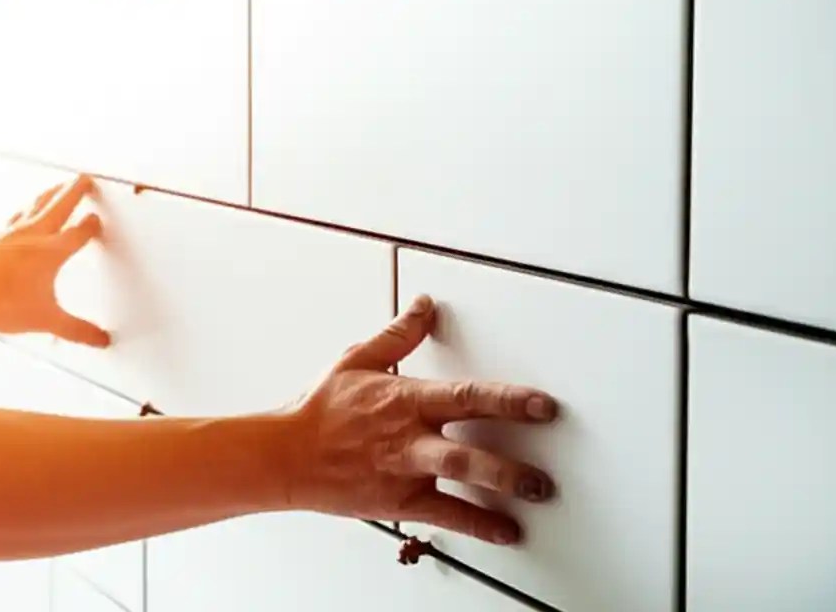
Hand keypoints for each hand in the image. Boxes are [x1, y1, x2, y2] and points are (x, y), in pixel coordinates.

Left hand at [0, 175, 108, 346]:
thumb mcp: (45, 320)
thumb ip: (76, 330)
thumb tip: (98, 338)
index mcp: (51, 250)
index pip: (79, 231)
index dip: (92, 225)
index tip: (97, 219)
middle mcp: (32, 234)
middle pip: (59, 202)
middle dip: (75, 189)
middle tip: (84, 179)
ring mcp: (9, 232)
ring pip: (35, 204)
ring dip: (50, 194)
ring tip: (56, 188)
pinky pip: (14, 217)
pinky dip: (24, 211)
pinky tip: (20, 217)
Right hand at [285, 295, 557, 545]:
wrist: (286, 456)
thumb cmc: (320, 411)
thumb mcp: (358, 360)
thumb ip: (399, 334)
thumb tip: (425, 305)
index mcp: (404, 398)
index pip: (465, 395)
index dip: (507, 399)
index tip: (542, 403)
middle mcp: (408, 435)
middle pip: (467, 439)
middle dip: (512, 446)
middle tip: (549, 453)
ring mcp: (404, 470)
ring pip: (458, 476)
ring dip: (501, 483)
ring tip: (538, 490)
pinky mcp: (398, 501)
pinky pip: (444, 514)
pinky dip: (477, 524)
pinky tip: (506, 530)